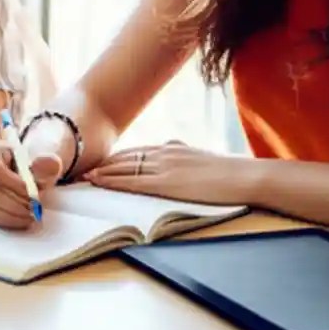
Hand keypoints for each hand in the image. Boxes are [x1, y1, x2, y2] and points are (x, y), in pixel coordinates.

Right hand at [0, 139, 62, 229]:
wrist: (23, 174)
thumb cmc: (30, 166)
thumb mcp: (42, 161)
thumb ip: (47, 162)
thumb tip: (48, 163)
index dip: (14, 185)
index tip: (34, 193)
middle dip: (15, 202)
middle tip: (36, 207)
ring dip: (13, 213)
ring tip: (32, 213)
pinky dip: (9, 219)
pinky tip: (24, 218)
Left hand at [84, 141, 255, 205]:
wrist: (245, 176)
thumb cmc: (229, 171)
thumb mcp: (201, 156)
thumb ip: (184, 152)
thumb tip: (174, 147)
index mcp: (172, 148)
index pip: (136, 151)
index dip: (116, 158)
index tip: (101, 162)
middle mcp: (164, 153)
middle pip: (125, 157)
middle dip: (104, 164)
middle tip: (83, 168)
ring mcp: (164, 167)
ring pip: (124, 168)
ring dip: (102, 173)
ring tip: (84, 176)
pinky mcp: (167, 182)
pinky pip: (132, 181)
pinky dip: (112, 181)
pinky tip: (99, 182)